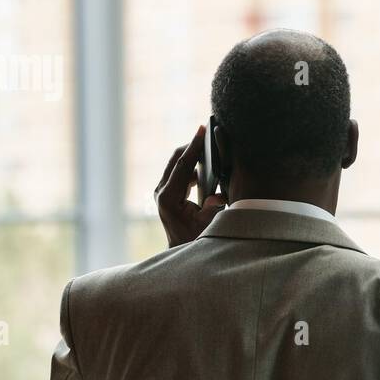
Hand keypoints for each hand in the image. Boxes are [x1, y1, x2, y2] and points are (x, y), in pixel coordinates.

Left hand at [155, 125, 225, 247]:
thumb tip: (218, 194)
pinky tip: (205, 168)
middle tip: (207, 134)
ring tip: (209, 150)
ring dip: (192, 156)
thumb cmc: (194, 239)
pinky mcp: (166, 191)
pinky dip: (191, 166)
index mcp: (168, 197)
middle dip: (192, 146)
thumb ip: (212, 207)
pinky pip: (178, 171)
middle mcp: (161, 191)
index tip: (202, 130)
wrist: (180, 249)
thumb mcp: (207, 224)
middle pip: (176, 158)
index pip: (183, 164)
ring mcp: (161, 190)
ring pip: (177, 163)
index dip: (194, 146)